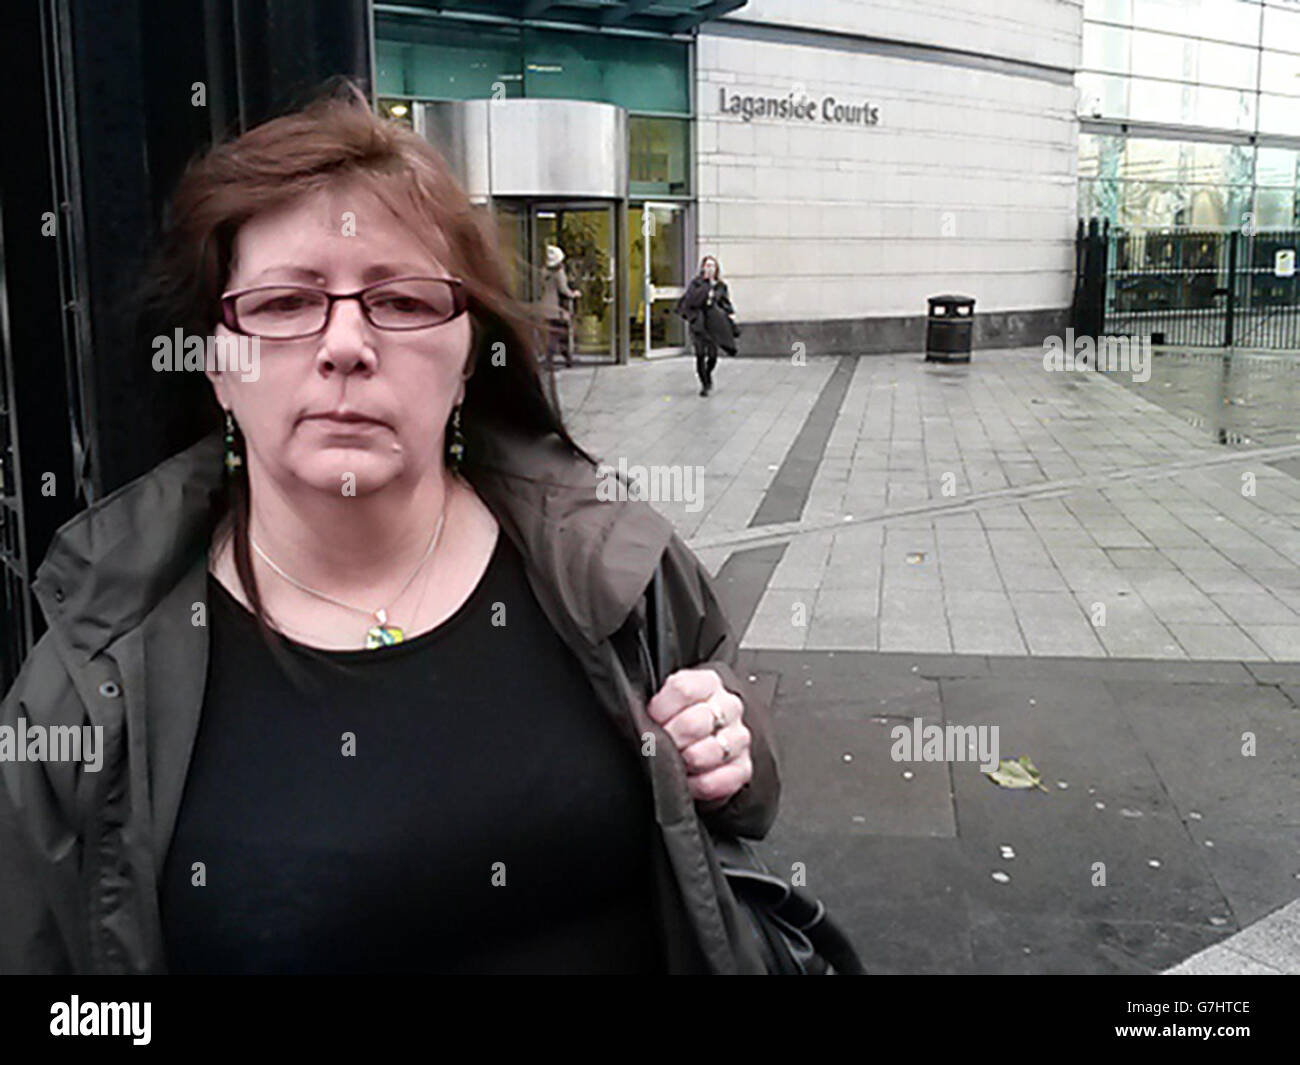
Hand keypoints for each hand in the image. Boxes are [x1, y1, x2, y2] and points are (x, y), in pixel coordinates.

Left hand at [646, 668, 751, 806]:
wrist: (698, 741)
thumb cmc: (673, 721)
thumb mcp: (662, 703)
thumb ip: (652, 705)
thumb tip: (638, 720)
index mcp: (707, 683)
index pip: (683, 689)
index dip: (660, 709)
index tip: (651, 720)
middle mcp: (728, 707)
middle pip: (694, 723)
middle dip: (669, 740)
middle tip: (658, 747)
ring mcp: (738, 737)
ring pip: (708, 752)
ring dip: (684, 763)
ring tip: (674, 762)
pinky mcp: (743, 768)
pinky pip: (718, 781)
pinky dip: (697, 786)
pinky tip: (687, 780)